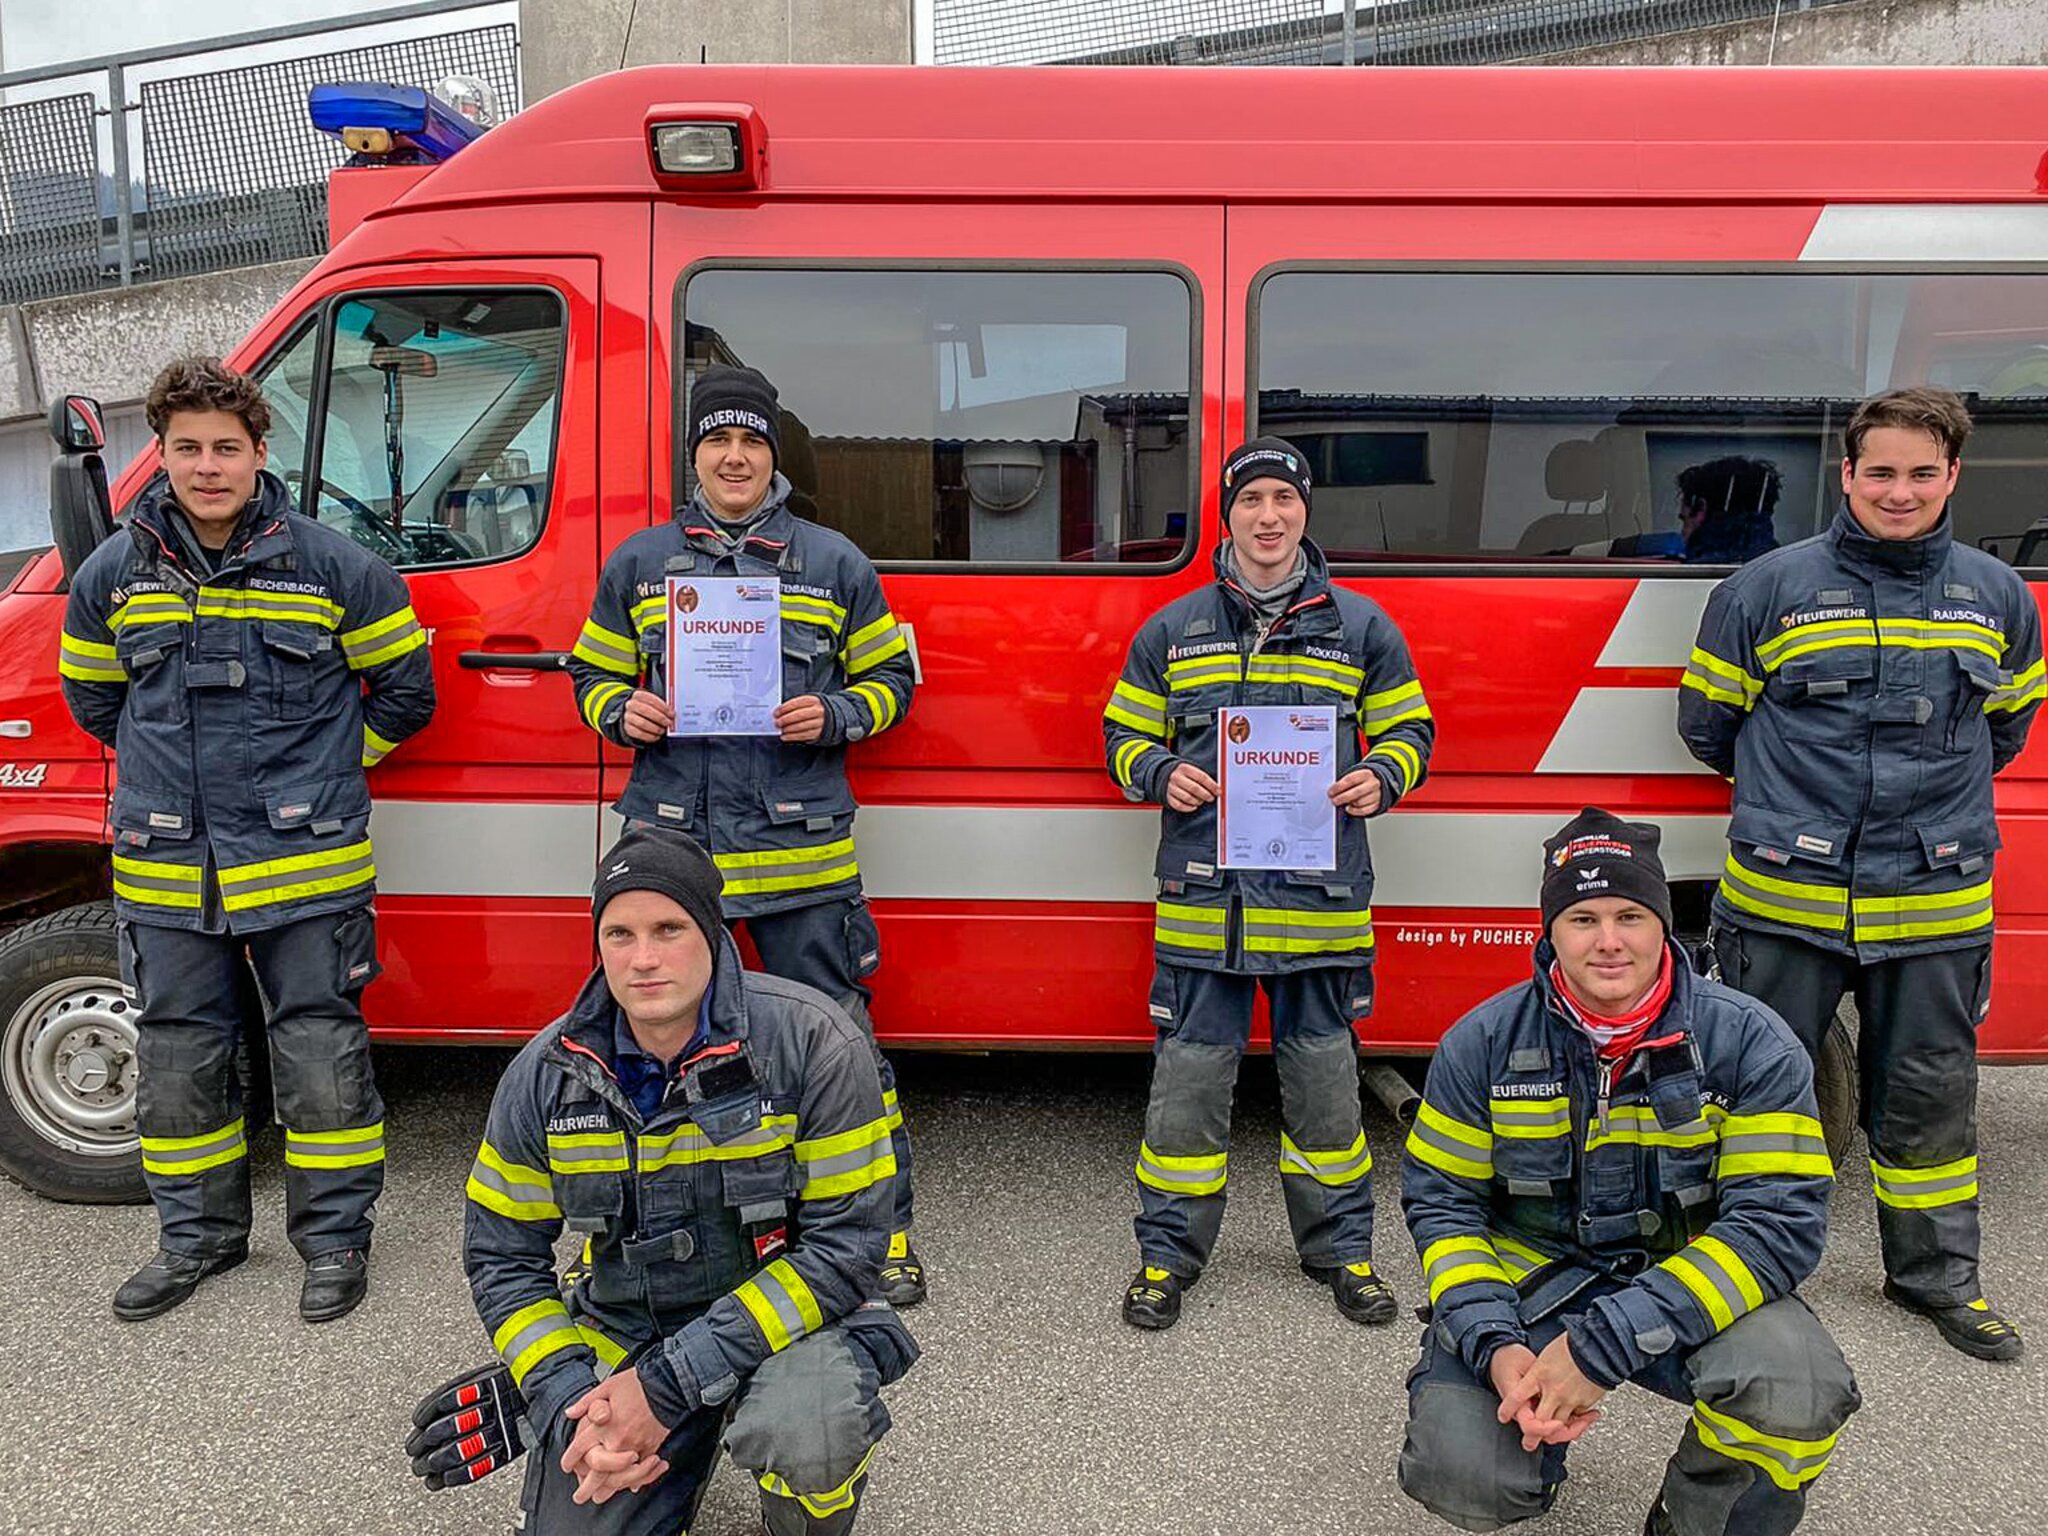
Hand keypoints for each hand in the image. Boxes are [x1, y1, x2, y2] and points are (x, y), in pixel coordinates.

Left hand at [562, 1369, 670, 1504]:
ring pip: (620, 1477)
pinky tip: (631, 1485)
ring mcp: (635, 1446)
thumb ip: (587, 1402)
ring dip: (610, 1490)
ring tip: (601, 1496)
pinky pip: (642, 1470)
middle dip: (587, 1488)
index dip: (570, 1459)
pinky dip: (637, 1480)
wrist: (667, 1384)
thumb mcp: (607, 1386)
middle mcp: (617, 1439)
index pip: (580, 1448)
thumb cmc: (638, 1384)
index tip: (567, 1466)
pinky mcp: (651, 1448)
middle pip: (598, 1472)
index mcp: (603, 1425)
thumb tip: (570, 1412)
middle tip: (580, 1497)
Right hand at [621, 690, 673, 743]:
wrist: (634, 715)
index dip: (663, 707)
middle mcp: (631, 705)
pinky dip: (650, 736)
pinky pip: (639, 733)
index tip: (671, 713)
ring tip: (663, 730)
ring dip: (655, 728)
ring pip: (642, 723)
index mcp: (638, 695)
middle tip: (669, 723)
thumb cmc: (648, 708)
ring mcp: (628, 716)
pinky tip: (657, 736)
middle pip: (646, 710)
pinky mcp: (628, 728)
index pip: (651, 699)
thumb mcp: (653, 703)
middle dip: (660, 718)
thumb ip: (662, 706)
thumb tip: (672, 713)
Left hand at [773, 694, 827, 743]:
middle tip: (777, 722)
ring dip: (788, 729)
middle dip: (785, 720)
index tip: (776, 713)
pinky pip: (803, 735)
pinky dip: (792, 737)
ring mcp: (819, 722)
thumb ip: (793, 706)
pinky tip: (785, 736)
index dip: (784, 708)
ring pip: (801, 726)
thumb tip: (779, 713)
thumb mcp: (806, 703)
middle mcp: (817, 711)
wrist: (827, 717)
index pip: (796, 703)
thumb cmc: (811, 709)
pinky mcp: (818, 732)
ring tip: (781, 729)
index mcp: (813, 700)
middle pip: (799, 715)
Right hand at [1164, 762, 1218, 811]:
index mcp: (1184, 768)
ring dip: (1198, 801)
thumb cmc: (1186, 775)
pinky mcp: (1168, 797)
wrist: (1168, 776)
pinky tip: (1194, 806)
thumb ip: (1204, 778)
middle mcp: (1176, 777)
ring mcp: (1171, 787)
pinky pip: (1179, 806)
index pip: (1201, 777)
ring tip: (1201, 801)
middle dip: (1206, 795)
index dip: (1212, 785)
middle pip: (1194, 788)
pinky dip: (1189, 808)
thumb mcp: (1193, 771)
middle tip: (1211, 798)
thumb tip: (1217, 789)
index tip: (1218, 791)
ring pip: (1187, 798)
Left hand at [1329, 766, 1383, 817]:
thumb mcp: (1354, 775)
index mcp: (1365, 774)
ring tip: (1341, 804)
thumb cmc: (1361, 781)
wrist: (1377, 784)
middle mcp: (1373, 784)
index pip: (1350, 779)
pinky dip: (1354, 811)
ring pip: (1360, 802)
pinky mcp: (1377, 804)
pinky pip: (1364, 810)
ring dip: (1349, 804)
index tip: (1331, 792)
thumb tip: (1332, 790)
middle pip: (1356, 792)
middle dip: (1342, 797)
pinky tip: (1349, 808)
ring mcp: (1376, 795)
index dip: (1338, 787)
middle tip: (1334, 800)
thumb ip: (1345, 781)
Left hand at [1511, 1334, 1606, 1450]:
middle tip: (1529, 1443)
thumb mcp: (1546, 1356)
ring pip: (1558, 1425)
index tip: (1503, 1416)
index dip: (1507, 1409)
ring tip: (1550, 1437)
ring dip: (1554, 1432)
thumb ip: (1538, 1375)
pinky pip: (1576, 1418)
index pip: (1516, 1397)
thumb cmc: (1571, 1345)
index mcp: (1538, 1375)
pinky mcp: (1584, 1403)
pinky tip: (1574, 1420)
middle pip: (1538, 1421)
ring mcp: (1569, 1398)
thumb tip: (1530, 1386)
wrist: (1597, 1344)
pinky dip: (1574, 1421)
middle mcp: (1553, 1390)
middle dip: (1533, 1435)